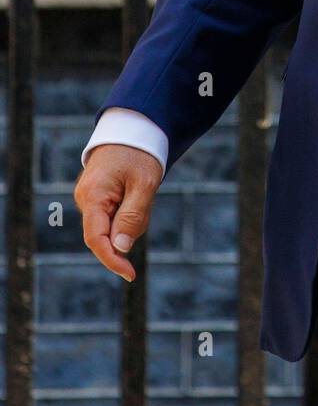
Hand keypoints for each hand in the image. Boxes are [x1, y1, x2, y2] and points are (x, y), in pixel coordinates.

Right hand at [73, 144, 162, 282]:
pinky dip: (129, 212)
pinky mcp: (96, 199)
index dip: (111, 260)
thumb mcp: (145, 184)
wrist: (131, 131)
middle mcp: (85, 199)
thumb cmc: (139, 155)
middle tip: (145, 200)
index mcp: (92, 195)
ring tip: (141, 190)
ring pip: (113, 227)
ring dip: (132, 218)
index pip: (96, 239)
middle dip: (130, 228)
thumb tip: (121, 248)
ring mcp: (89, 199)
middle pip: (107, 234)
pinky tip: (135, 192)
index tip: (130, 274)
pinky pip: (114, 217)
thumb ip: (133, 216)